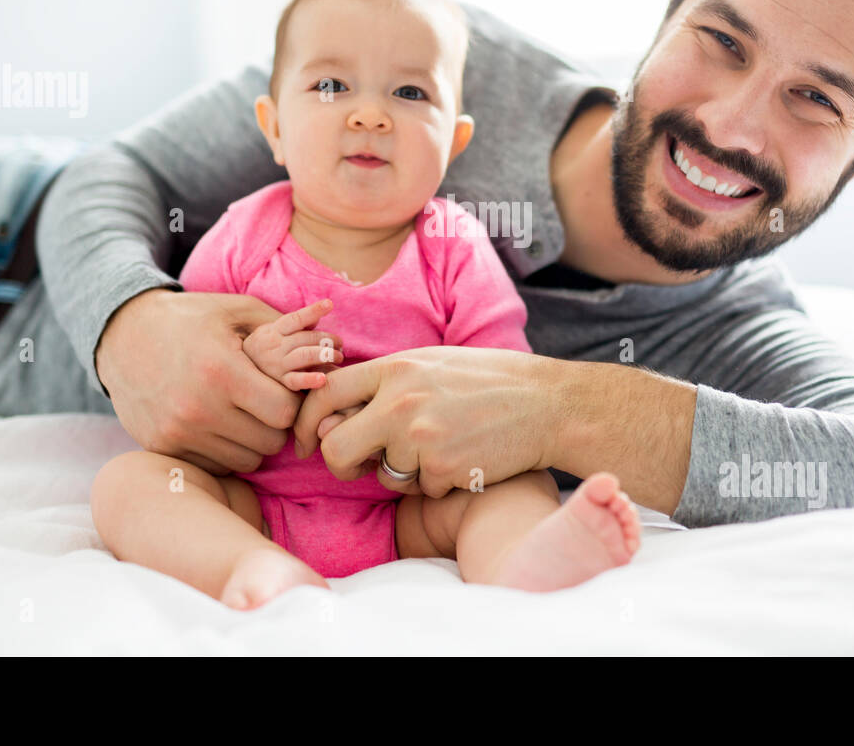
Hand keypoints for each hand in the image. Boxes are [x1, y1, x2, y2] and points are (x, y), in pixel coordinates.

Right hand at [96, 289, 341, 474]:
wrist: (122, 335)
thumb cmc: (190, 319)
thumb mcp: (236, 309)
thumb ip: (284, 326)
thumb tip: (331, 337)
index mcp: (222, 371)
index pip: (283, 413)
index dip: (291, 403)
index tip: (282, 389)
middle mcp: (198, 408)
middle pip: (269, 442)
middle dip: (274, 425)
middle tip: (264, 404)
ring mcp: (178, 433)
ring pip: (245, 460)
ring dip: (251, 441)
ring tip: (242, 413)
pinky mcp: (162, 448)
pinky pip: (214, 466)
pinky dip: (223, 450)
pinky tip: (218, 424)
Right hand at [243, 298, 344, 389]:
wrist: (238, 374)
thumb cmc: (264, 350)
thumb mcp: (274, 333)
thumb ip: (297, 326)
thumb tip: (318, 315)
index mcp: (273, 331)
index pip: (295, 319)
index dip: (313, 311)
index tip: (329, 304)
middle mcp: (274, 346)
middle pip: (305, 338)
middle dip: (327, 339)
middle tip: (340, 343)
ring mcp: (276, 364)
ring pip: (304, 355)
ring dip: (325, 354)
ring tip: (338, 356)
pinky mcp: (279, 383)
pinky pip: (296, 381)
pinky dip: (310, 379)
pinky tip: (323, 379)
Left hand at [291, 346, 561, 497]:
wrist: (548, 404)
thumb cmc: (489, 381)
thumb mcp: (431, 365)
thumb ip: (385, 386)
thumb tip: (331, 420)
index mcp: (396, 368)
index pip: (325, 393)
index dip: (305, 421)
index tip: (306, 440)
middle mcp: (400, 401)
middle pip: (335, 446)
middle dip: (340, 463)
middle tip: (359, 465)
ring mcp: (420, 437)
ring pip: (383, 475)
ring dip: (404, 473)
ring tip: (442, 446)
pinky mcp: (443, 469)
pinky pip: (422, 489)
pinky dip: (438, 482)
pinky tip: (465, 457)